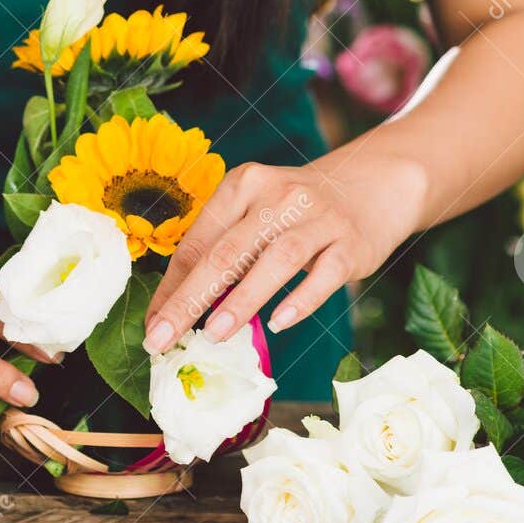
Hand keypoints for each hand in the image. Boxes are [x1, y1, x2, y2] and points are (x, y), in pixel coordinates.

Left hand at [143, 154, 427, 353]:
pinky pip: (325, 274)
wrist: (371, 184)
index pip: (198, 242)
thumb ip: (221, 252)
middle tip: (163, 338)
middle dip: (190, 299)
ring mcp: (316, 218)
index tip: (152, 327)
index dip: (171, 288)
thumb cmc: (295, 212)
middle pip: (226, 252)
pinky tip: (279, 323)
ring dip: (241, 299)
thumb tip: (174, 310)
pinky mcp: (350, 242)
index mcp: (242, 186)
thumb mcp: (255, 215)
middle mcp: (277, 195)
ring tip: (214, 335)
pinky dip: (301, 299)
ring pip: (275, 259)